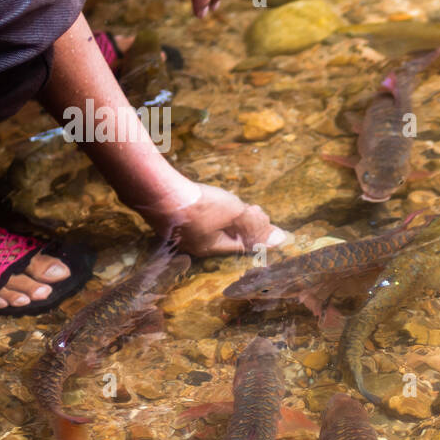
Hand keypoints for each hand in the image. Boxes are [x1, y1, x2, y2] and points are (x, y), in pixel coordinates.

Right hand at [143, 183, 288, 256]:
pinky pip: (198, 220)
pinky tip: (213, 202)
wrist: (157, 190)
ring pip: (211, 228)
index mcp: (209, 248)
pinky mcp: (168, 219)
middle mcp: (192, 246)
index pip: (242, 246)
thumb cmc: (199, 205)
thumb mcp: (234, 213)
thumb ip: (257, 225)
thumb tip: (281, 239)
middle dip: (245, 226)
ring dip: (229, 218)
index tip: (271, 227)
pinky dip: (212, 213)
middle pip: (226, 238)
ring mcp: (177, 233)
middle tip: (258, 212)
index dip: (259, 236)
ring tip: (241, 206)